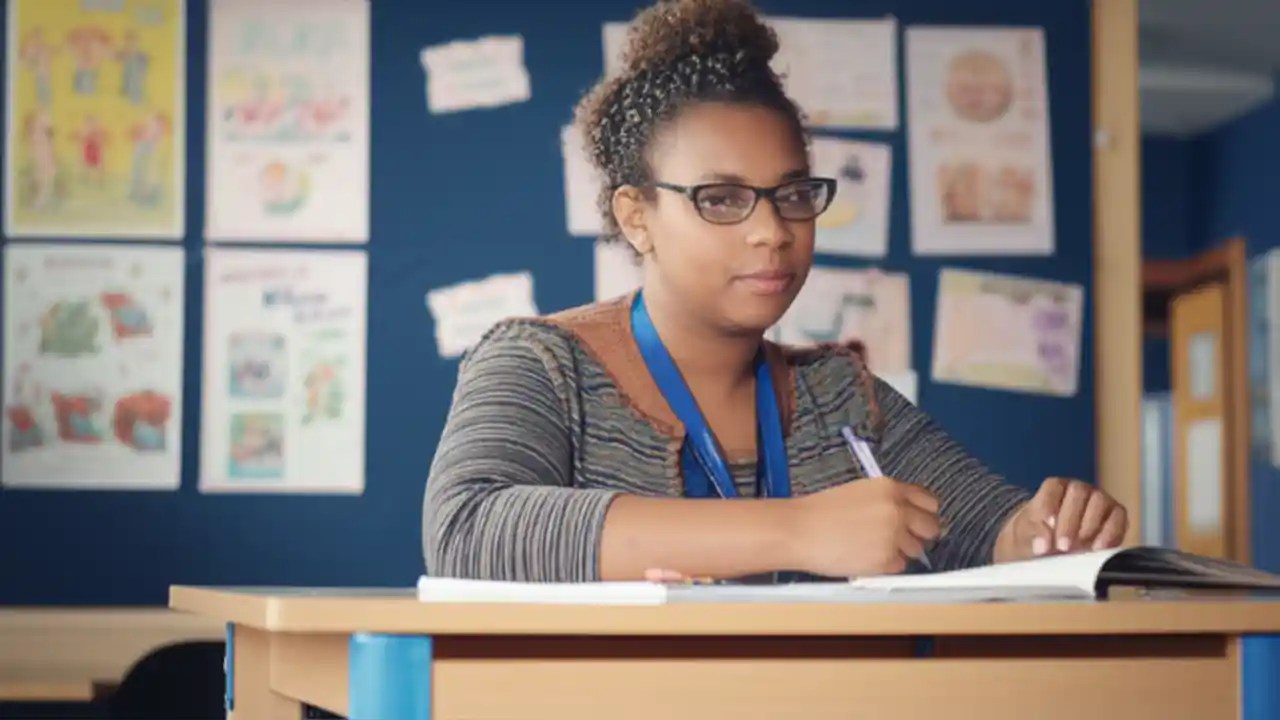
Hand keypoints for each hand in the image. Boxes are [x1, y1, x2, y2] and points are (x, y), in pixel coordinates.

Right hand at [787, 476, 940, 577]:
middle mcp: (897, 510)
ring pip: (917, 549)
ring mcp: (893, 536)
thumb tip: (912, 514)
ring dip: (902, 551)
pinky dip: (887, 565)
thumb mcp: (860, 492)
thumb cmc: (821, 512)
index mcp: (890, 488)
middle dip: (921, 535)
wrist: (799, 531)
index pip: (929, 501)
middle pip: (932, 527)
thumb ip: (889, 500)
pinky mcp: (886, 560)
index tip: (922, 520)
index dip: (926, 513)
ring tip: (873, 546)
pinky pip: (900, 566)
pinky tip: (865, 556)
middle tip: (903, 539)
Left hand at [995, 477, 1127, 562]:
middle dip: (1070, 521)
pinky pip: (1119, 518)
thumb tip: (1042, 545)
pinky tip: (1099, 548)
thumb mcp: (1028, 535)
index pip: (1053, 486)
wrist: (1057, 546)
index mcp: (1054, 488)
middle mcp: (1078, 490)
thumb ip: (1033, 537)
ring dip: (1090, 526)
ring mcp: (1099, 500)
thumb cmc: (1039, 535)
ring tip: (1080, 548)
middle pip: (1078, 492)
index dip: (1051, 503)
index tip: (1048, 524)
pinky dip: (1111, 533)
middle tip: (1063, 545)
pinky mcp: (1116, 516)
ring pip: (1100, 502)